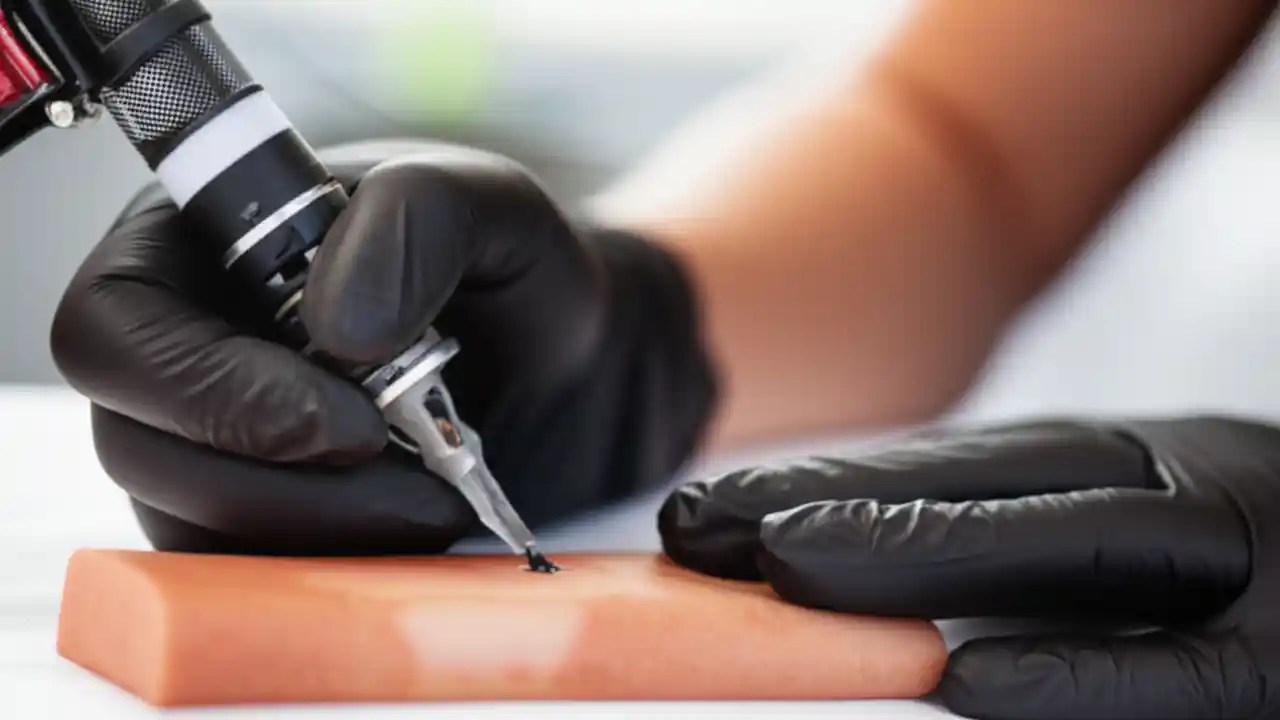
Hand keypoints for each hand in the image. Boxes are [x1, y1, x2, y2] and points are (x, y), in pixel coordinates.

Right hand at [50, 140, 716, 554]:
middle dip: (276, 480)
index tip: (345, 416)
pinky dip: (335, 566)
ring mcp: (210, 444)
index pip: (112, 324)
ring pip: (191, 524)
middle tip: (406, 469)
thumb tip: (334, 325)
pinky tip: (417, 525)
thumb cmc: (511, 273)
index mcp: (199, 244)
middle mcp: (185, 347)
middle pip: (134, 444)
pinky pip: (248, 574)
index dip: (204, 388)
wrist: (562, 371)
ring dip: (320, 529)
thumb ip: (418, 215)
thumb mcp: (488, 205)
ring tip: (435, 495)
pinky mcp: (255, 519)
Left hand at [659, 417, 1277, 717]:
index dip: (831, 484)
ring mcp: (1251, 577)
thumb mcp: (1139, 529)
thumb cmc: (1251, 578)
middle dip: (844, 505)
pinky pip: (1182, 675)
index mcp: (1137, 467)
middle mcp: (1185, 497)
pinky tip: (972, 679)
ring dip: (928, 554)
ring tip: (789, 568)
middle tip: (702, 527)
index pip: (963, 468)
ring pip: (1079, 550)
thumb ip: (1018, 542)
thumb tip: (862, 586)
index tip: (707, 510)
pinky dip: (1078, 673)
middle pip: (997, 488)